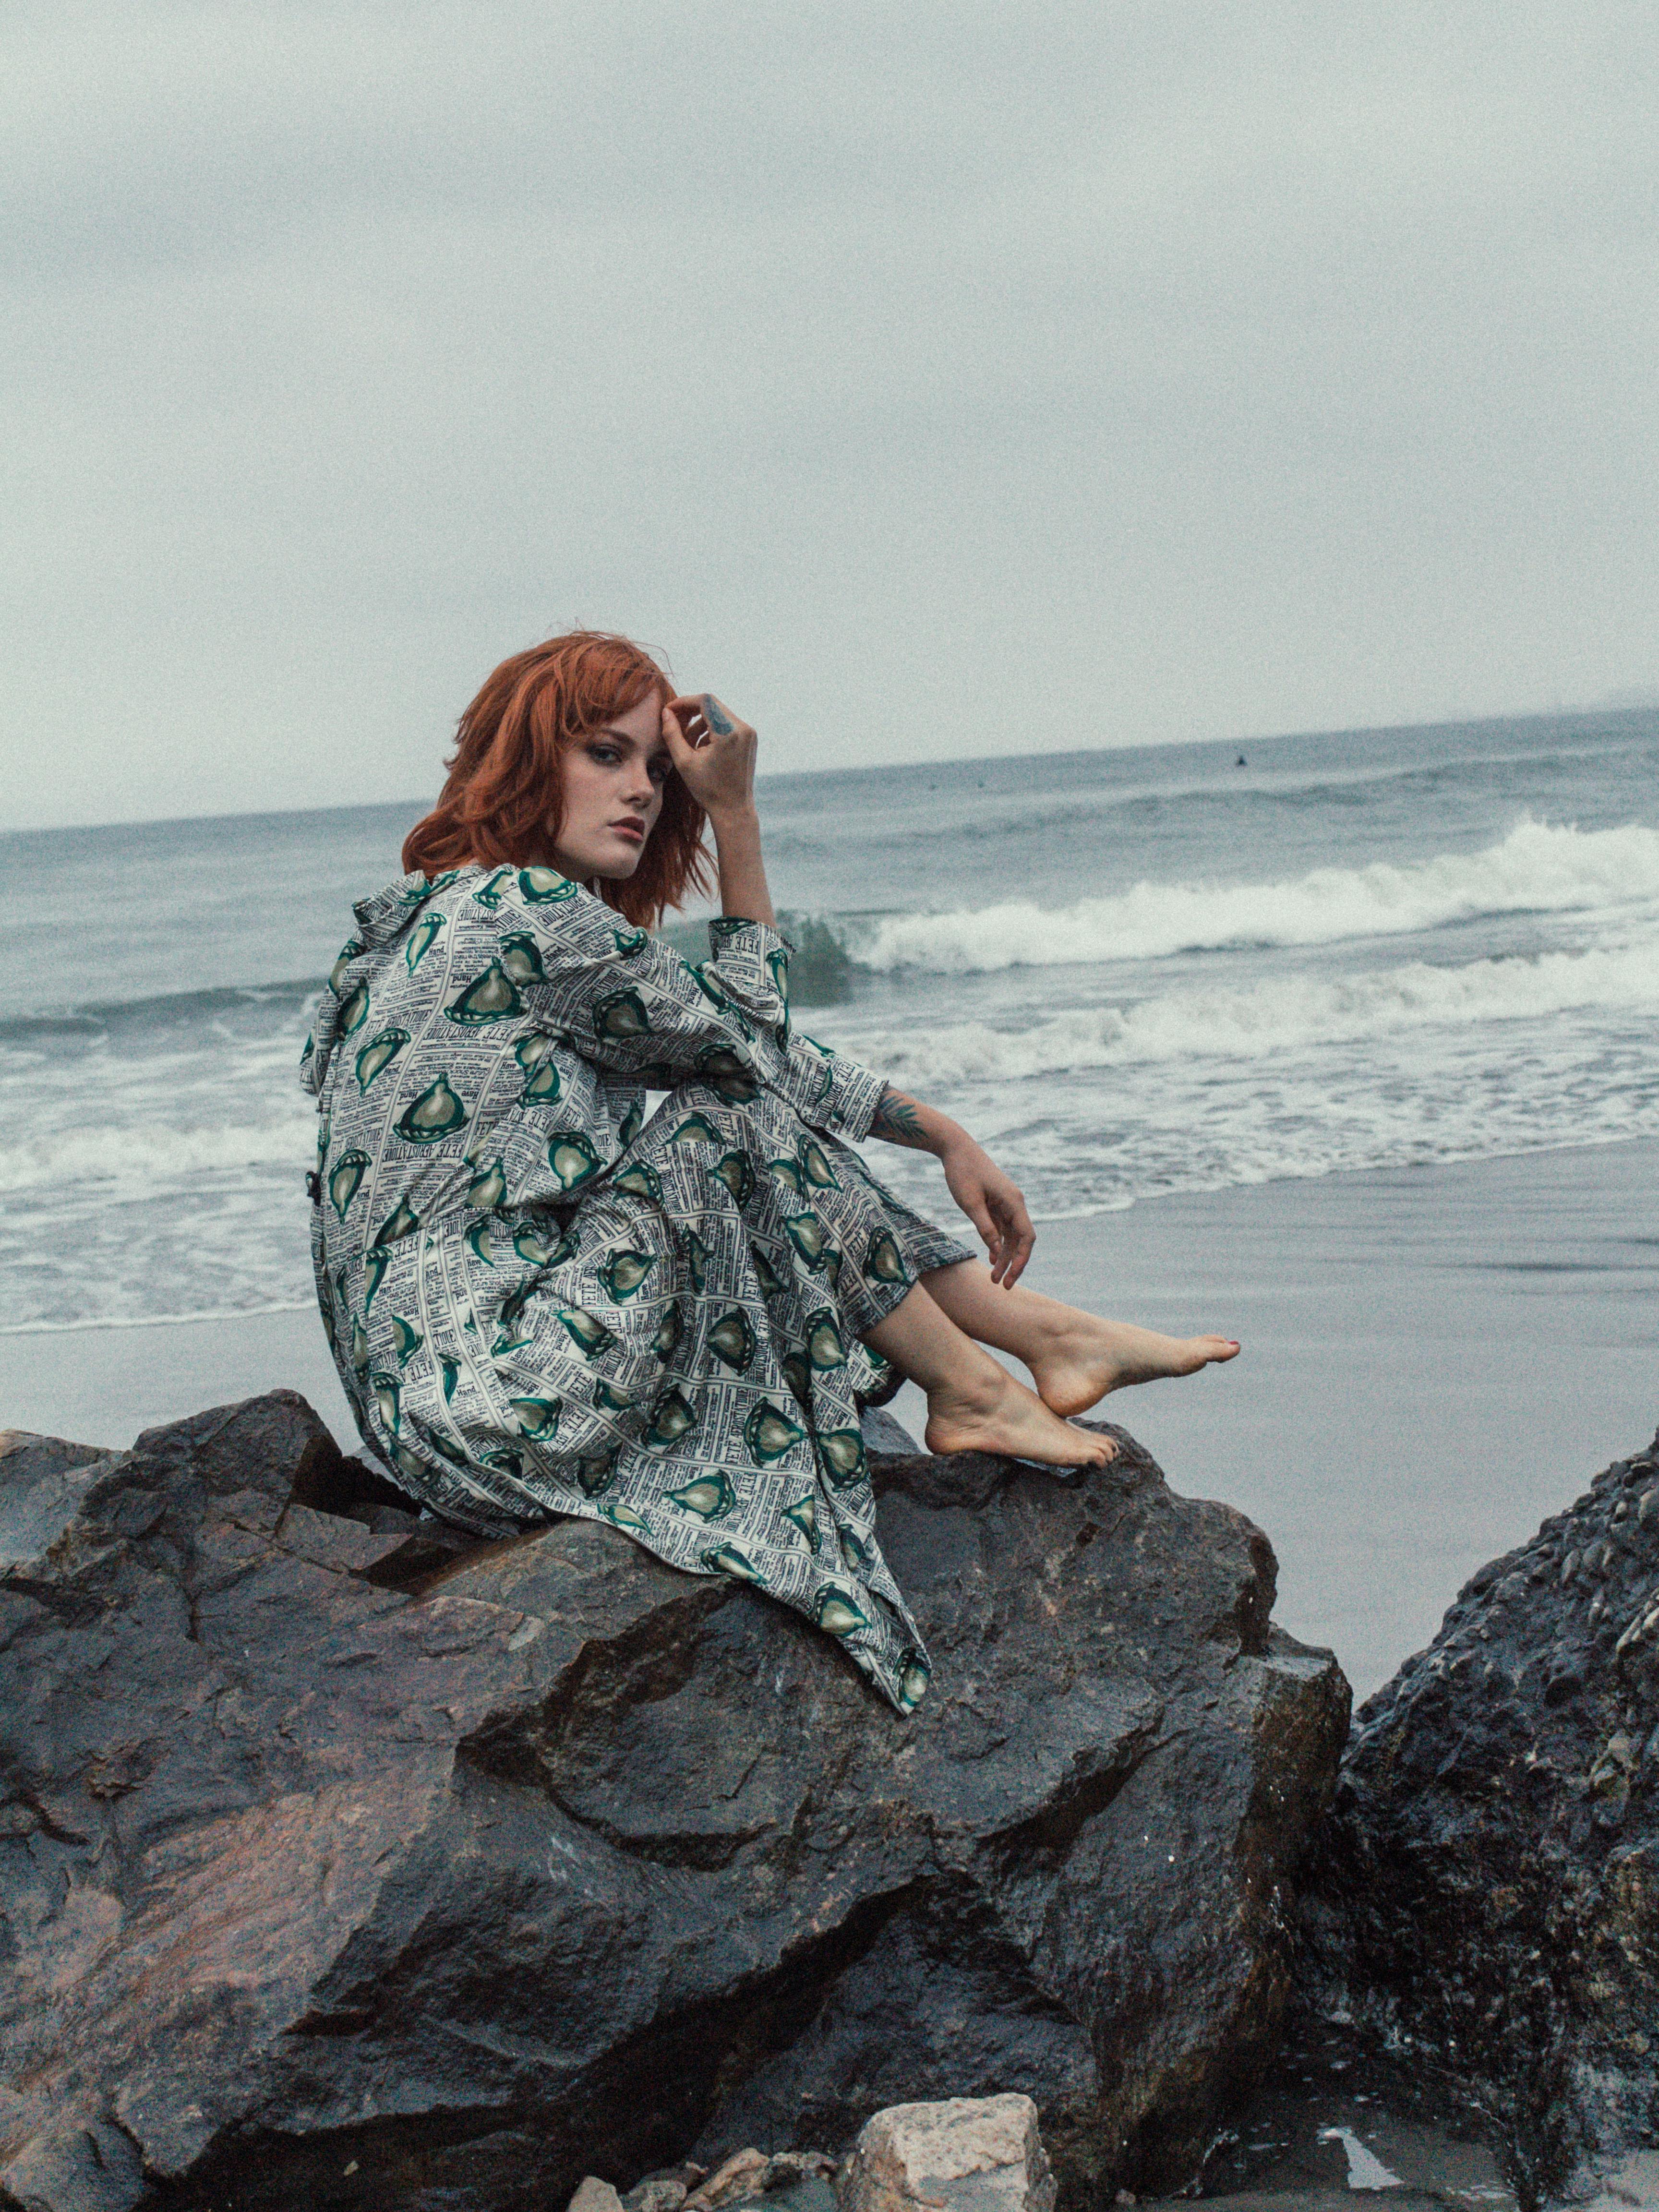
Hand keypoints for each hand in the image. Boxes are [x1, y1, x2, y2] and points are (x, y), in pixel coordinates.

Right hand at [663, 694, 757, 818]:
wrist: (734, 810)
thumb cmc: (708, 790)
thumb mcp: (684, 762)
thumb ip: (672, 734)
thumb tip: (666, 713)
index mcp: (728, 732)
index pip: (705, 700)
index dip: (684, 702)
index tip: (669, 711)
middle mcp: (743, 728)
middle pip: (712, 705)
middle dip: (691, 712)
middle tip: (674, 723)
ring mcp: (749, 733)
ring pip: (719, 714)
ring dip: (700, 723)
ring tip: (686, 743)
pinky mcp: (749, 739)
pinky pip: (727, 725)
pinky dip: (711, 730)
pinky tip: (700, 748)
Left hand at [939, 1133, 1035, 1286]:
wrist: (956, 1148)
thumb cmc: (962, 1173)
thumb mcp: (970, 1203)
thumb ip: (984, 1228)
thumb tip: (996, 1252)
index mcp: (1014, 1202)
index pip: (1026, 1237)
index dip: (1021, 1259)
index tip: (1011, 1277)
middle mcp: (1015, 1203)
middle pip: (1021, 1240)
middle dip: (1013, 1263)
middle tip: (1002, 1285)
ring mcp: (1006, 1204)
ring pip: (1010, 1236)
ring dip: (1003, 1256)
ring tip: (993, 1278)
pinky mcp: (996, 1204)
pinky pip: (1001, 1229)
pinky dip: (997, 1244)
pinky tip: (991, 1259)